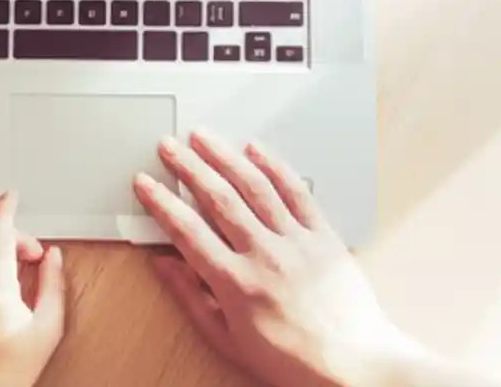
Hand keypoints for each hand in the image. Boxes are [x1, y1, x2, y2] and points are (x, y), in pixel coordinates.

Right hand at [134, 133, 480, 386]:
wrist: (355, 366)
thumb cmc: (292, 361)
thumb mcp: (228, 340)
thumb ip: (192, 299)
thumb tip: (164, 266)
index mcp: (236, 284)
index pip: (187, 231)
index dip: (161, 203)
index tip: (145, 184)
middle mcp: (265, 256)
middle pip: (218, 198)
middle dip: (187, 167)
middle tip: (168, 146)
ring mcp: (296, 242)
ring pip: (254, 186)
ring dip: (224, 156)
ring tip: (203, 137)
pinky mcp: (323, 236)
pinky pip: (296, 192)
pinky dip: (275, 166)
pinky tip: (256, 150)